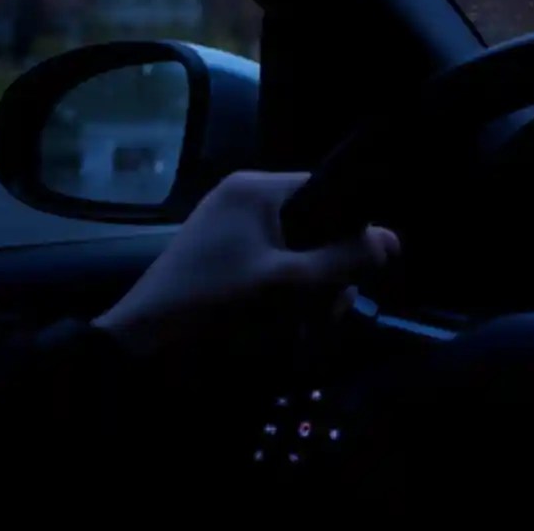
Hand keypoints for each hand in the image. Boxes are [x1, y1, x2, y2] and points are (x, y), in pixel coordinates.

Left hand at [93, 171, 398, 352]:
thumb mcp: (289, 284)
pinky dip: (283, 294)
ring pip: (297, 250)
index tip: (356, 271)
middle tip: (325, 312)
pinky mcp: (220, 255)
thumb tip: (393, 240)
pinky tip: (283, 325)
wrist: (140, 344)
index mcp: (257, 189)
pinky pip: (272, 265)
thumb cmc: (216, 303)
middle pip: (316, 224)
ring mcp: (229, 227)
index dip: (351, 230)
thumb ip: (344, 260)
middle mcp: (243, 198)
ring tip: (303, 327)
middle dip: (328, 272)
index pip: (328, 190)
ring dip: (308, 290)